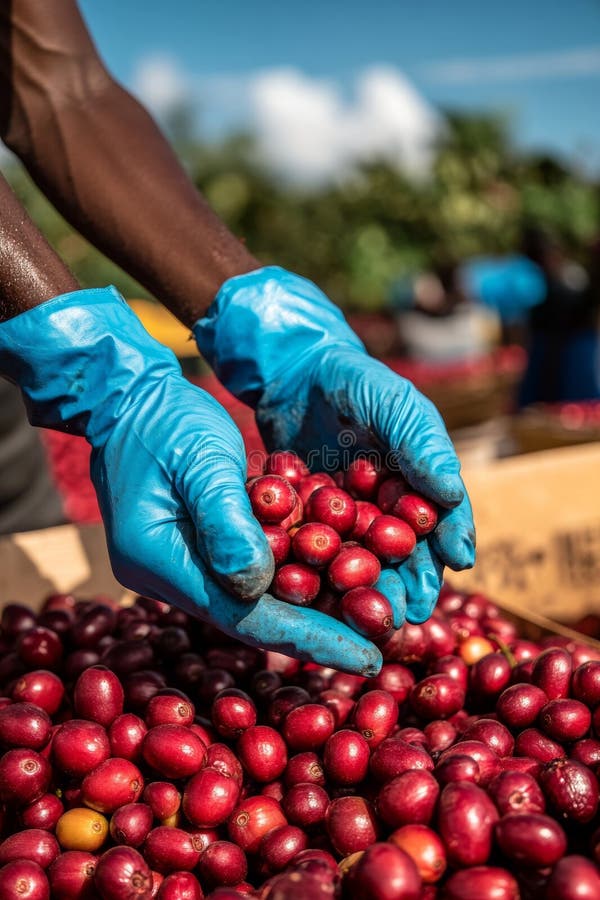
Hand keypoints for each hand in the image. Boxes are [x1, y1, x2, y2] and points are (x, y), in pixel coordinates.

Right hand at [0, 286, 381, 673]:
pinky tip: (335, 580)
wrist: (125, 399)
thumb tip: (258, 584)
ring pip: (253, 599)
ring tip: (367, 620)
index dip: (308, 638)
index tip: (366, 657)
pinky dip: (292, 577)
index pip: (244, 615)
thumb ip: (228, 521)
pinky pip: (248, 573)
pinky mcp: (195, 548)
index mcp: (160, 560)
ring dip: (309, 609)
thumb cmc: (163, 420)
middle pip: (251, 616)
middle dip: (317, 632)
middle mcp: (167, 575)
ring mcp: (179, 564)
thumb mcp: (201, 460)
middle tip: (380, 649)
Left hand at [195, 267, 475, 623]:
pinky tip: (316, 598)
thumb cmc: (352, 380)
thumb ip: (422, 445)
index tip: (456, 566)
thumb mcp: (393, 404)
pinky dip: (316, 575)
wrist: (290, 371)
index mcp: (416, 481)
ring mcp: (346, 518)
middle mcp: (385, 506)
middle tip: (408, 613)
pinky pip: (314, 553)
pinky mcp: (305, 523)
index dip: (449, 541)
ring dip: (366, 590)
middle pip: (402, 553)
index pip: (440, 519)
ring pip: (360, 561)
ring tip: (369, 617)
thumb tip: (452, 498)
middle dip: (407, 583)